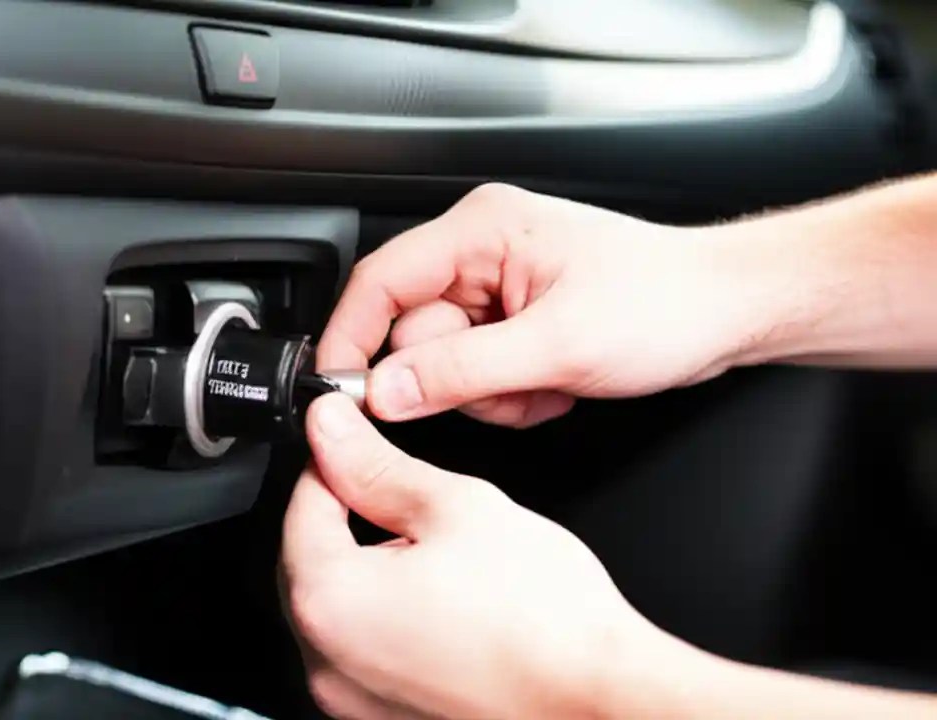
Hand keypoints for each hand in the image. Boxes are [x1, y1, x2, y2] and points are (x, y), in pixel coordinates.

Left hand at [280, 394, 669, 718]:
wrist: (600, 697)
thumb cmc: (542, 618)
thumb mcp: (454, 507)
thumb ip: (376, 465)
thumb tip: (333, 429)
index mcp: (328, 601)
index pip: (301, 504)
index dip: (333, 461)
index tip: (358, 442)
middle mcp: (325, 661)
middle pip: (310, 560)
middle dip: (346, 518)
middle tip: (404, 494)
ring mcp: (352, 701)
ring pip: (337, 608)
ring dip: (366, 570)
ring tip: (435, 554)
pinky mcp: (384, 719)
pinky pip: (363, 652)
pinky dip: (385, 620)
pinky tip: (439, 603)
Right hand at [318, 183, 765, 426]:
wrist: (728, 313)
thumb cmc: (665, 303)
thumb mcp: (557, 346)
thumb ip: (460, 371)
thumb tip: (384, 390)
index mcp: (480, 230)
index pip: (380, 283)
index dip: (351, 339)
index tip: (342, 391)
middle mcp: (480, 253)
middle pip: (411, 335)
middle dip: (458, 379)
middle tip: (514, 382)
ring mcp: (496, 289)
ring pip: (442, 365)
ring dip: (492, 393)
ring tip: (549, 379)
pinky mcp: (512, 321)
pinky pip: (475, 376)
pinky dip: (511, 395)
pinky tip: (556, 381)